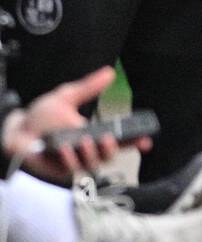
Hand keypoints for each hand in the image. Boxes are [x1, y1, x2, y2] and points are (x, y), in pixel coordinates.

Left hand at [2, 67, 152, 182]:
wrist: (15, 130)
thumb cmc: (41, 117)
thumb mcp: (67, 96)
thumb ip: (88, 87)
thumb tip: (109, 72)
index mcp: (94, 132)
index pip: (120, 139)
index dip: (135, 142)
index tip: (146, 141)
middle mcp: (87, 149)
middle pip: (110, 155)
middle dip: (112, 148)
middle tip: (107, 137)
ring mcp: (74, 161)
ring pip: (92, 163)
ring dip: (89, 152)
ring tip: (82, 140)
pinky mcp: (59, 170)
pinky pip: (70, 168)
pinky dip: (69, 157)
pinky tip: (63, 147)